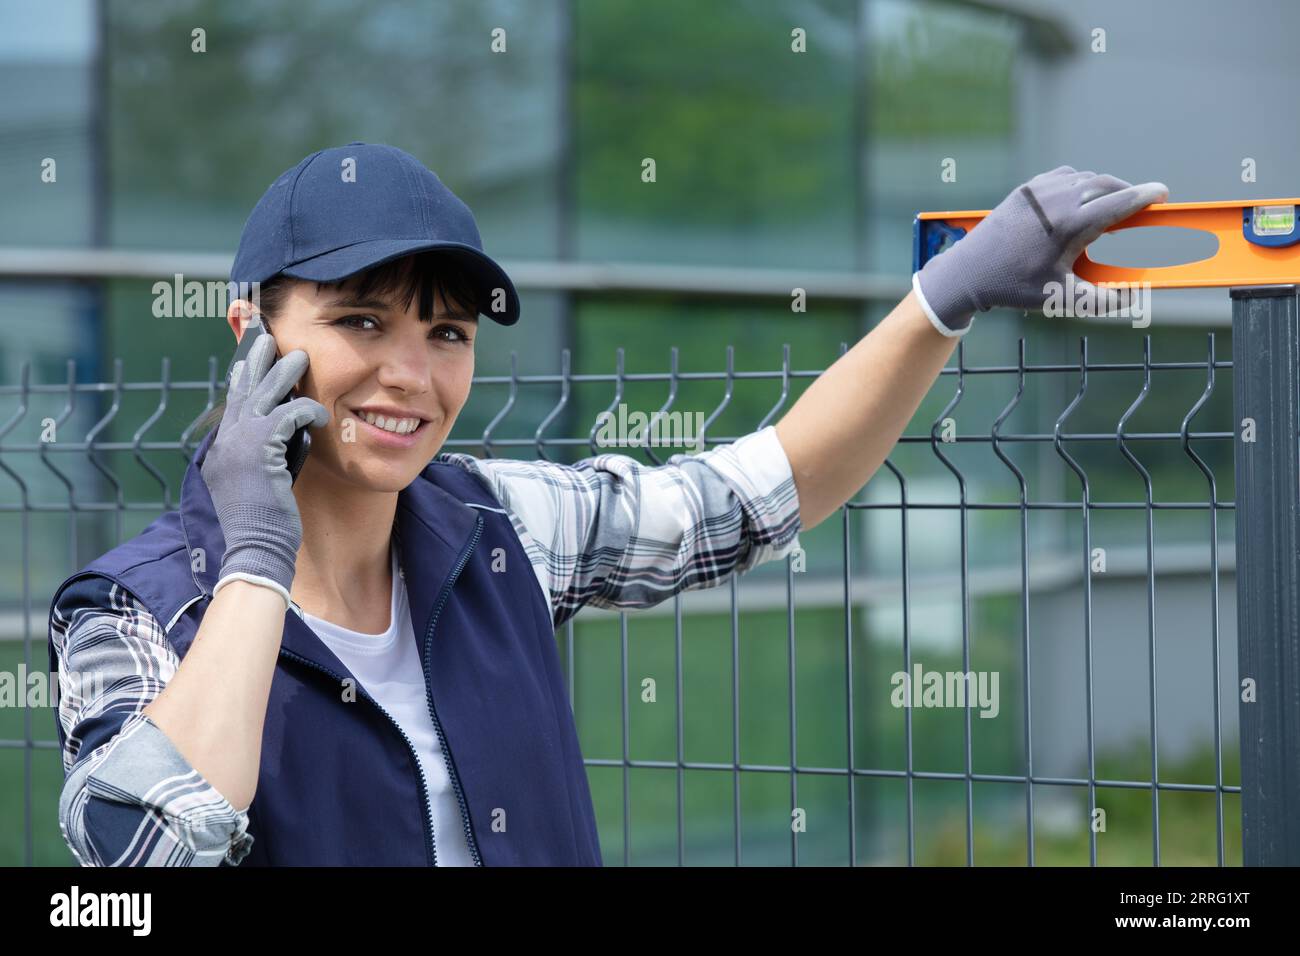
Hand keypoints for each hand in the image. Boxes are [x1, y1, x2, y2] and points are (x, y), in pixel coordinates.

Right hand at [200, 332, 329, 602]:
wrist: (255, 551)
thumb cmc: (261, 528)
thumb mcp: (255, 487)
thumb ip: (260, 461)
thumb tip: (280, 442)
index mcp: (221, 452)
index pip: (232, 405)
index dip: (242, 380)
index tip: (248, 360)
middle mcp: (225, 443)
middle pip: (242, 390)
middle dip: (256, 361)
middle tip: (267, 338)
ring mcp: (239, 445)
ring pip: (264, 395)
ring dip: (284, 373)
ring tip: (300, 356)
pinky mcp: (260, 450)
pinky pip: (288, 415)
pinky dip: (308, 411)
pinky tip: (325, 415)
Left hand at [913, 165, 1168, 334]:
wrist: (969, 272)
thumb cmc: (1014, 287)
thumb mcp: (1061, 299)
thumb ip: (1102, 301)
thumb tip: (1133, 297)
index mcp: (1070, 225)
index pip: (1119, 202)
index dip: (1145, 196)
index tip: (1163, 194)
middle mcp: (1057, 200)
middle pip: (1107, 185)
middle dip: (1127, 193)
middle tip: (1141, 206)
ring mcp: (1039, 190)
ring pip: (1086, 178)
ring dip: (1104, 188)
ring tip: (1112, 208)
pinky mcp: (1026, 189)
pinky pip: (1064, 176)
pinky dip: (1080, 184)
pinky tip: (1082, 200)